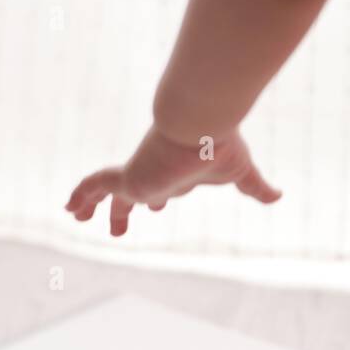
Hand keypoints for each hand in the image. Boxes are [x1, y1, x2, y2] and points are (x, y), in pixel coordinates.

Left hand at [65, 125, 280, 235]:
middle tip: (119, 223)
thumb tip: (279, 196)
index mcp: (180, 175)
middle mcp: (158, 175)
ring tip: (77, 216)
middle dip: (125, 208)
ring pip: (109, 192)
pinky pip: (95, 186)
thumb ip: (256, 187)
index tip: (159, 206)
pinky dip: (81, 195)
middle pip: (137, 193)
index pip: (167, 188)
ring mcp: (140, 175)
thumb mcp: (242, 174)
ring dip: (94, 205)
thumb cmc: (221, 146)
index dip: (162, 198)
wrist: (203, 126)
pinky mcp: (127, 178)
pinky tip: (69, 209)